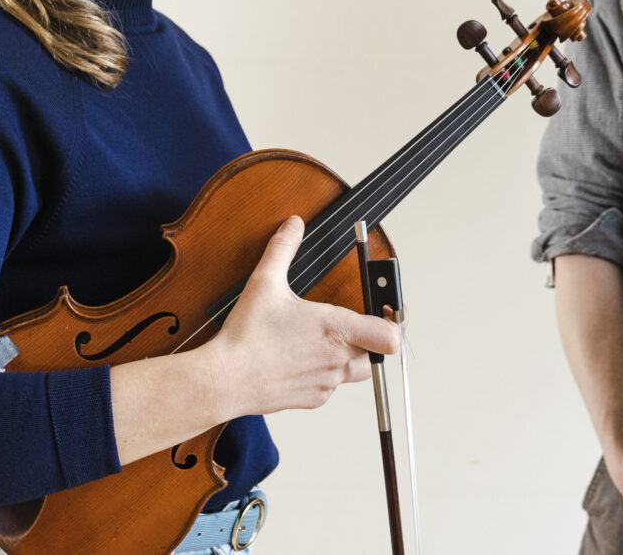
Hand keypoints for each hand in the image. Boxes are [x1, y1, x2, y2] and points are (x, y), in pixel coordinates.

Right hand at [208, 216, 400, 417]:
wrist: (225, 380)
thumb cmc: (246, 336)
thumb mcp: (265, 282)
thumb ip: (283, 249)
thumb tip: (293, 224)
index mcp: (336, 328)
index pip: (391, 335)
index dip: (396, 322)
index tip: (386, 309)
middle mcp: (337, 358)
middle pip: (377, 352)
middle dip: (370, 338)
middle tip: (353, 322)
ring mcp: (327, 382)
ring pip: (356, 371)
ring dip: (350, 356)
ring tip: (325, 340)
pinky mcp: (313, 398)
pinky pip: (332, 386)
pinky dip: (326, 373)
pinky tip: (304, 358)